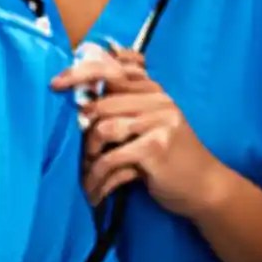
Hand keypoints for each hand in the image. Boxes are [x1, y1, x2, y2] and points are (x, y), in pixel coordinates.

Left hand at [52, 45, 221, 218]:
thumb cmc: (171, 157)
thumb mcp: (153, 125)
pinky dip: (99, 178)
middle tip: (80, 154)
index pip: (112, 68)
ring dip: (89, 157)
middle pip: (101, 103)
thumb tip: (80, 100)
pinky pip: (112, 158)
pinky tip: (96, 193)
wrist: (206, 187)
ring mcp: (159, 122)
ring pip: (103, 128)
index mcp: (154, 90)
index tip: (55, 84)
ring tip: (88, 174)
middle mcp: (158, 100)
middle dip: (82, 132)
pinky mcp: (156, 147)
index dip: (80, 73)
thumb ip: (125, 107)